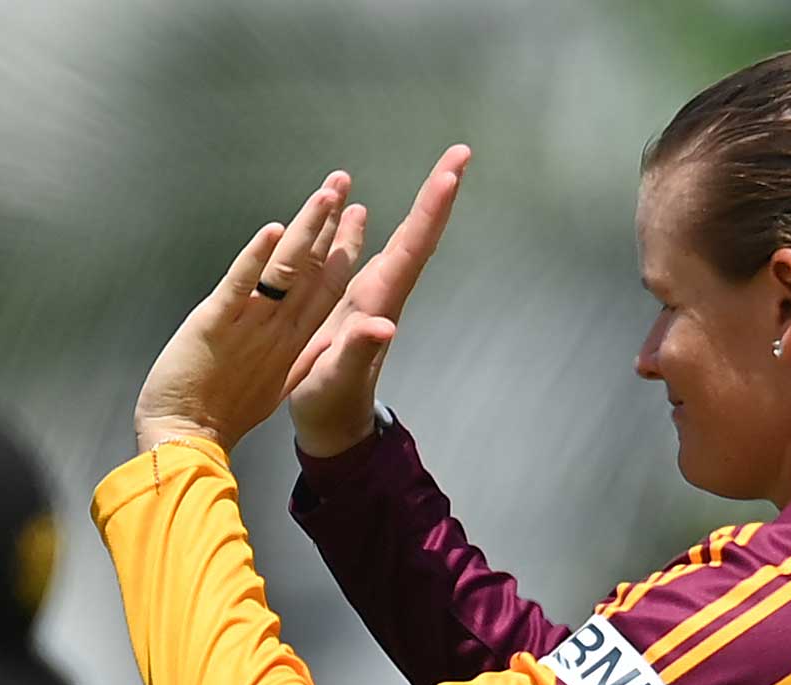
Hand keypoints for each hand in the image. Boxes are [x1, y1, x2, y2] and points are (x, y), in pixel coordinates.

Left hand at [131, 172, 370, 455]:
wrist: (187, 440)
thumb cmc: (222, 412)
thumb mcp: (273, 384)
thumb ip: (299, 356)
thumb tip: (323, 340)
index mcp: (293, 342)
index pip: (325, 287)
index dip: (342, 249)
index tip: (357, 216)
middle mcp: (278, 329)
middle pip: (311, 269)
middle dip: (329, 225)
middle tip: (343, 183)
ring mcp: (250, 325)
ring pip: (286, 269)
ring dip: (306, 229)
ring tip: (325, 195)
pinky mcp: (215, 325)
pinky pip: (241, 286)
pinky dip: (256, 257)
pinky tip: (273, 232)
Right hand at [289, 144, 470, 458]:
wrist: (331, 424)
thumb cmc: (331, 404)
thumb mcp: (337, 380)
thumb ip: (357, 351)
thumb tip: (381, 325)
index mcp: (379, 302)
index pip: (413, 246)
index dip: (432, 208)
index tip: (451, 171)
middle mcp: (384, 292)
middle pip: (418, 235)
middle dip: (438, 193)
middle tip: (459, 154)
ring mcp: (372, 296)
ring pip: (401, 240)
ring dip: (418, 204)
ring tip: (434, 169)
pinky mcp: (355, 303)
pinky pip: (372, 254)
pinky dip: (373, 227)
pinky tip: (359, 209)